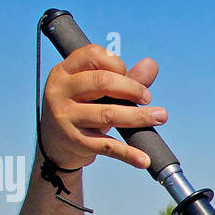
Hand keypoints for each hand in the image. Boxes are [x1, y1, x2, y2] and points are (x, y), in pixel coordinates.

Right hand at [39, 44, 166, 170]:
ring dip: (139, 116)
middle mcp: (61, 91)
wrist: (54, 144)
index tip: (128, 77)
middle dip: (132, 88)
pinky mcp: (75, 142)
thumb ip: (123, 77)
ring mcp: (65, 117)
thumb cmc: (81, 108)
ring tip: (160, 117)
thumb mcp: (95, 90)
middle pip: (103, 81)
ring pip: (108, 114)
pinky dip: (128, 154)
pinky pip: (107, 146)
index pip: (93, 55)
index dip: (117, 63)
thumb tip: (151, 64)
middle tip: (147, 97)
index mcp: (64, 71)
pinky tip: (144, 159)